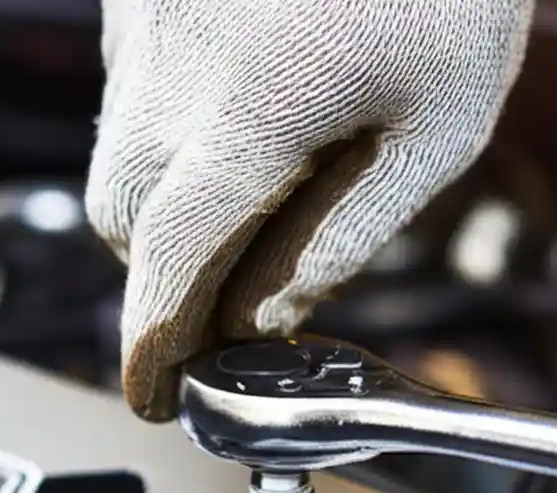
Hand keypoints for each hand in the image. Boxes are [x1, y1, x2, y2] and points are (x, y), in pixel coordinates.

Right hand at [87, 0, 534, 419]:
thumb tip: (270, 312)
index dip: (154, 344)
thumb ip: (343, 232)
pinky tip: (248, 95)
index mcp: (246, 114)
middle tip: (235, 282)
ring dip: (169, 195)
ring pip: (120, 150)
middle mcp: (167, 66)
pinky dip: (169, 125)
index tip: (154, 391)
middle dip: (168, 270)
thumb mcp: (437, 125)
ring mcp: (143, 17)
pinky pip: (131, 85)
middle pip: (123, 218)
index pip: (168, 265)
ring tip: (265, 172)